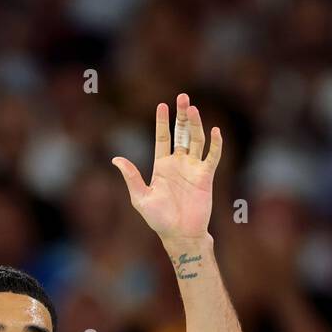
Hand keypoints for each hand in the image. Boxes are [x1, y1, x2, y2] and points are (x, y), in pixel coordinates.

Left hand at [112, 94, 220, 247]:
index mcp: (162, 166)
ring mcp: (193, 169)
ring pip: (196, 140)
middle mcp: (178, 164)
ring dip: (196, 125)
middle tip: (183, 97)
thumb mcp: (140, 198)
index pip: (162, 138)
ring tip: (193, 109)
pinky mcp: (206, 177)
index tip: (162, 104)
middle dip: (181, 116)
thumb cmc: (159, 220)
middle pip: (181, 134)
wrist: (180, 234)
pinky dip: (215, 144)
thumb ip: (131, 177)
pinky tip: (215, 131)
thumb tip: (116, 159)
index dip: (162, 122)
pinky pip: (212, 156)